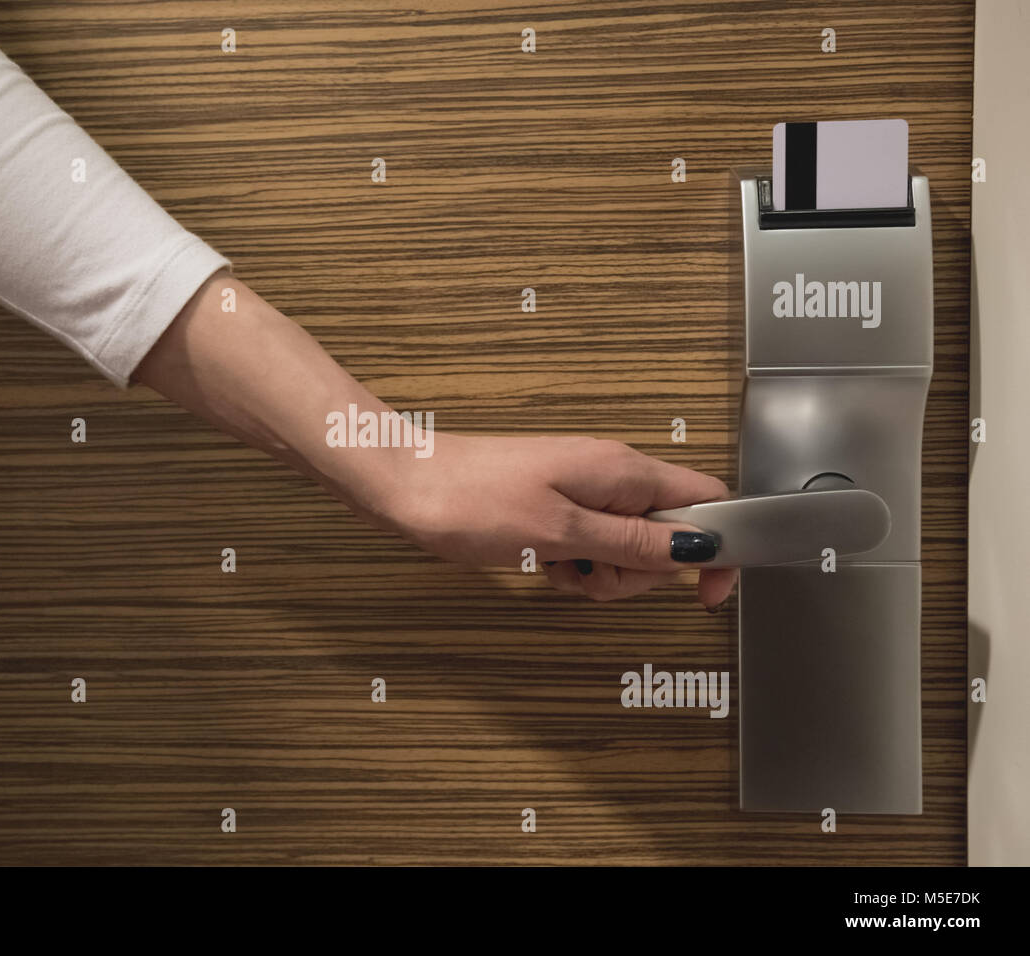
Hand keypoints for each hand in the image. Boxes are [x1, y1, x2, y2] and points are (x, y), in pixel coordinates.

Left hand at [385, 432, 736, 607]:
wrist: (404, 484)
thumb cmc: (469, 499)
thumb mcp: (561, 533)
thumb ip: (634, 543)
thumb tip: (699, 547)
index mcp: (623, 471)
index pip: (708, 502)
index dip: (717, 550)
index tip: (706, 594)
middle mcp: (609, 475)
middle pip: (667, 534)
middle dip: (640, 572)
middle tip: (592, 575)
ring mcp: (580, 490)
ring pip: (626, 547)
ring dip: (601, 573)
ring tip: (556, 568)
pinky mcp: (553, 505)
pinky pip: (588, 545)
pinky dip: (573, 566)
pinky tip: (541, 566)